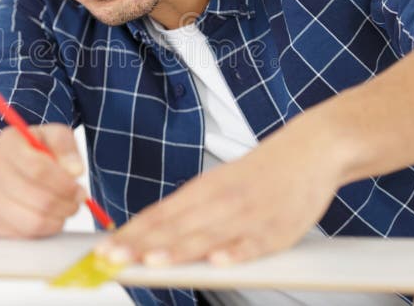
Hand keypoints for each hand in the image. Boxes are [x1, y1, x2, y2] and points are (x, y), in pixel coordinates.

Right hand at [0, 123, 86, 237]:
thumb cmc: (28, 152)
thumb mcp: (49, 136)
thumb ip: (65, 145)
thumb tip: (75, 170)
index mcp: (7, 143)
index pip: (39, 170)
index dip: (65, 184)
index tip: (78, 189)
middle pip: (39, 199)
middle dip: (66, 204)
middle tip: (76, 202)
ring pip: (33, 222)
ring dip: (58, 220)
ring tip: (64, 210)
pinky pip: (23, 235)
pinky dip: (43, 230)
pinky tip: (46, 217)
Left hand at [95, 124, 340, 265]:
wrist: (310, 150)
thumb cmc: (260, 173)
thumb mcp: (218, 183)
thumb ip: (188, 209)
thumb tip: (148, 231)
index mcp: (205, 189)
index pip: (160, 215)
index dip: (131, 233)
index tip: (103, 249)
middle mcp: (222, 201)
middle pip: (176, 227)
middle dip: (140, 245)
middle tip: (111, 259)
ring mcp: (249, 216)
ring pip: (208, 236)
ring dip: (178, 250)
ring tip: (150, 262)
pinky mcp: (278, 230)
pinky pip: (254, 244)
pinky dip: (236, 252)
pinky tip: (218, 262)